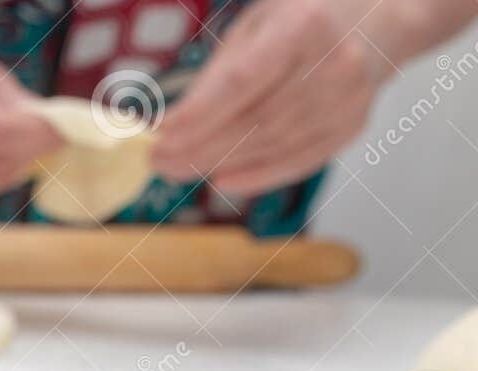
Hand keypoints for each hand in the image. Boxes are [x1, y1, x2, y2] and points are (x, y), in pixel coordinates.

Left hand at [152, 0, 390, 196]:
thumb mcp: (259, 23)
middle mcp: (334, 63)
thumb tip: (174, 125)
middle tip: (158, 162)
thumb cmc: (305, 18)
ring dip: (220, 163)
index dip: (198, 115)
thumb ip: (220, 72)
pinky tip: (222, 180)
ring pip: (273, 146)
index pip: (242, 82)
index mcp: (305, 26)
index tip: (160, 135)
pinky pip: (299, 160)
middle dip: (199, 147)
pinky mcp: (353, 125)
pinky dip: (257, 175)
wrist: (383, 19)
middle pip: (255, 121)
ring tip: (179, 169)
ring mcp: (349, 98)